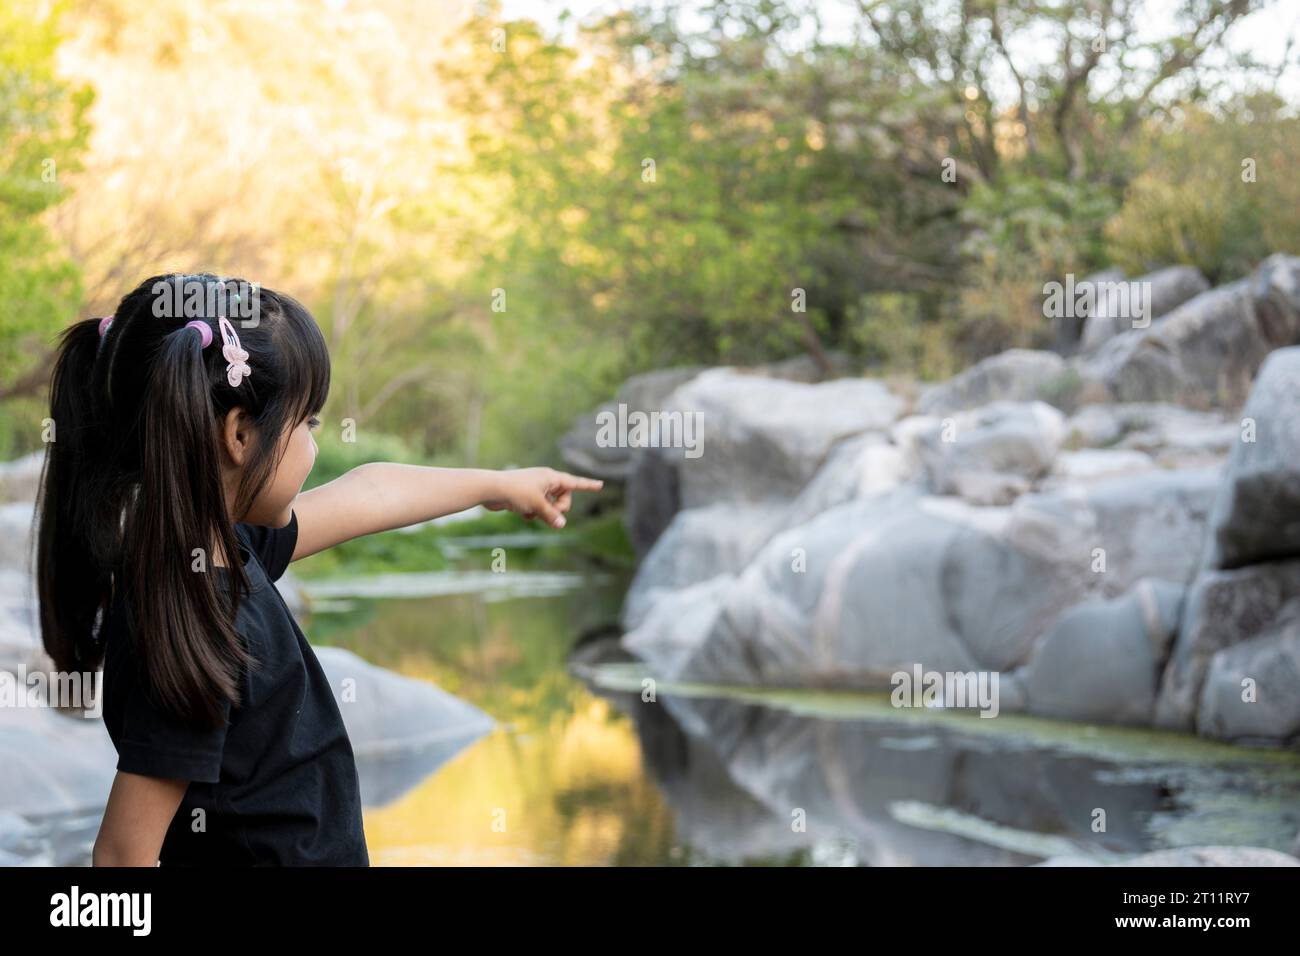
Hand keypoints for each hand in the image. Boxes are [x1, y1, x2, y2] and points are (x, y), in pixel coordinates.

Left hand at [484, 467, 603, 528]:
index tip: (601, 485)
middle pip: (564, 499)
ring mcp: (536, 489)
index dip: (589, 485)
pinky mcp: (527, 496)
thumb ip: (552, 516)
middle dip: (557, 509)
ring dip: (543, 513)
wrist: (491, 489)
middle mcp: (546, 481)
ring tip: (530, 512)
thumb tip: (562, 525)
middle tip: (547, 512)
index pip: (575, 482)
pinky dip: (533, 513)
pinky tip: (522, 513)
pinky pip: (538, 509)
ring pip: (550, 506)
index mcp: (552, 477)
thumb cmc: (516, 491)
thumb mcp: (537, 505)